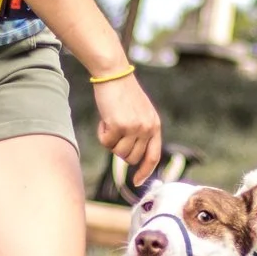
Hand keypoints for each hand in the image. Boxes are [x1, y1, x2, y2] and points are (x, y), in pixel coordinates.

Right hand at [93, 70, 162, 184]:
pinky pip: (106, 143)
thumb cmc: (122, 93)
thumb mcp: (139, 112)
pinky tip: (104, 119)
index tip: (137, 181)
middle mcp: (147, 128)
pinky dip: (102, 133)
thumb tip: (131, 157)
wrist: (113, 74)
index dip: (145, 171)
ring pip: (118, 153)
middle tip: (114, 133)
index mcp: (154, 125)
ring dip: (110, 142)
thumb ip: (140, 132)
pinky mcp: (119, 126)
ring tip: (110, 122)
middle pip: (132, 158)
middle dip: (120, 151)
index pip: (153, 156)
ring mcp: (134, 128)